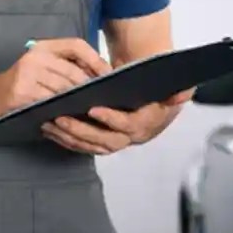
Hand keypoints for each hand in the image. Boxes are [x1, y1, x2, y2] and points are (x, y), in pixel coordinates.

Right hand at [0, 38, 110, 116]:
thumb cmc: (23, 82)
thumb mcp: (42, 66)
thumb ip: (65, 65)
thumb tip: (99, 75)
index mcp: (43, 47)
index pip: (76, 45)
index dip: (95, 58)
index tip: (108, 73)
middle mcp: (35, 56)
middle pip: (73, 70)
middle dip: (89, 86)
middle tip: (101, 97)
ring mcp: (28, 74)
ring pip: (64, 88)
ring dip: (78, 100)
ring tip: (89, 107)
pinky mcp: (22, 92)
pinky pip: (51, 102)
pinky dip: (63, 109)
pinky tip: (70, 115)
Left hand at [42, 88, 193, 154]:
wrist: (152, 99)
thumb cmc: (157, 89)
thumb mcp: (173, 87)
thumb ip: (178, 91)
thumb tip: (183, 93)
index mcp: (146, 124)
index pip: (128, 125)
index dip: (111, 119)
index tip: (93, 108)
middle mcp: (129, 138)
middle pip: (104, 140)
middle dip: (81, 131)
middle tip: (60, 117)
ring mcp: (114, 141)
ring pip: (90, 145)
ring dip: (69, 136)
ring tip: (49, 121)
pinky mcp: (100, 141)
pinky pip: (82, 145)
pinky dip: (66, 139)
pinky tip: (50, 127)